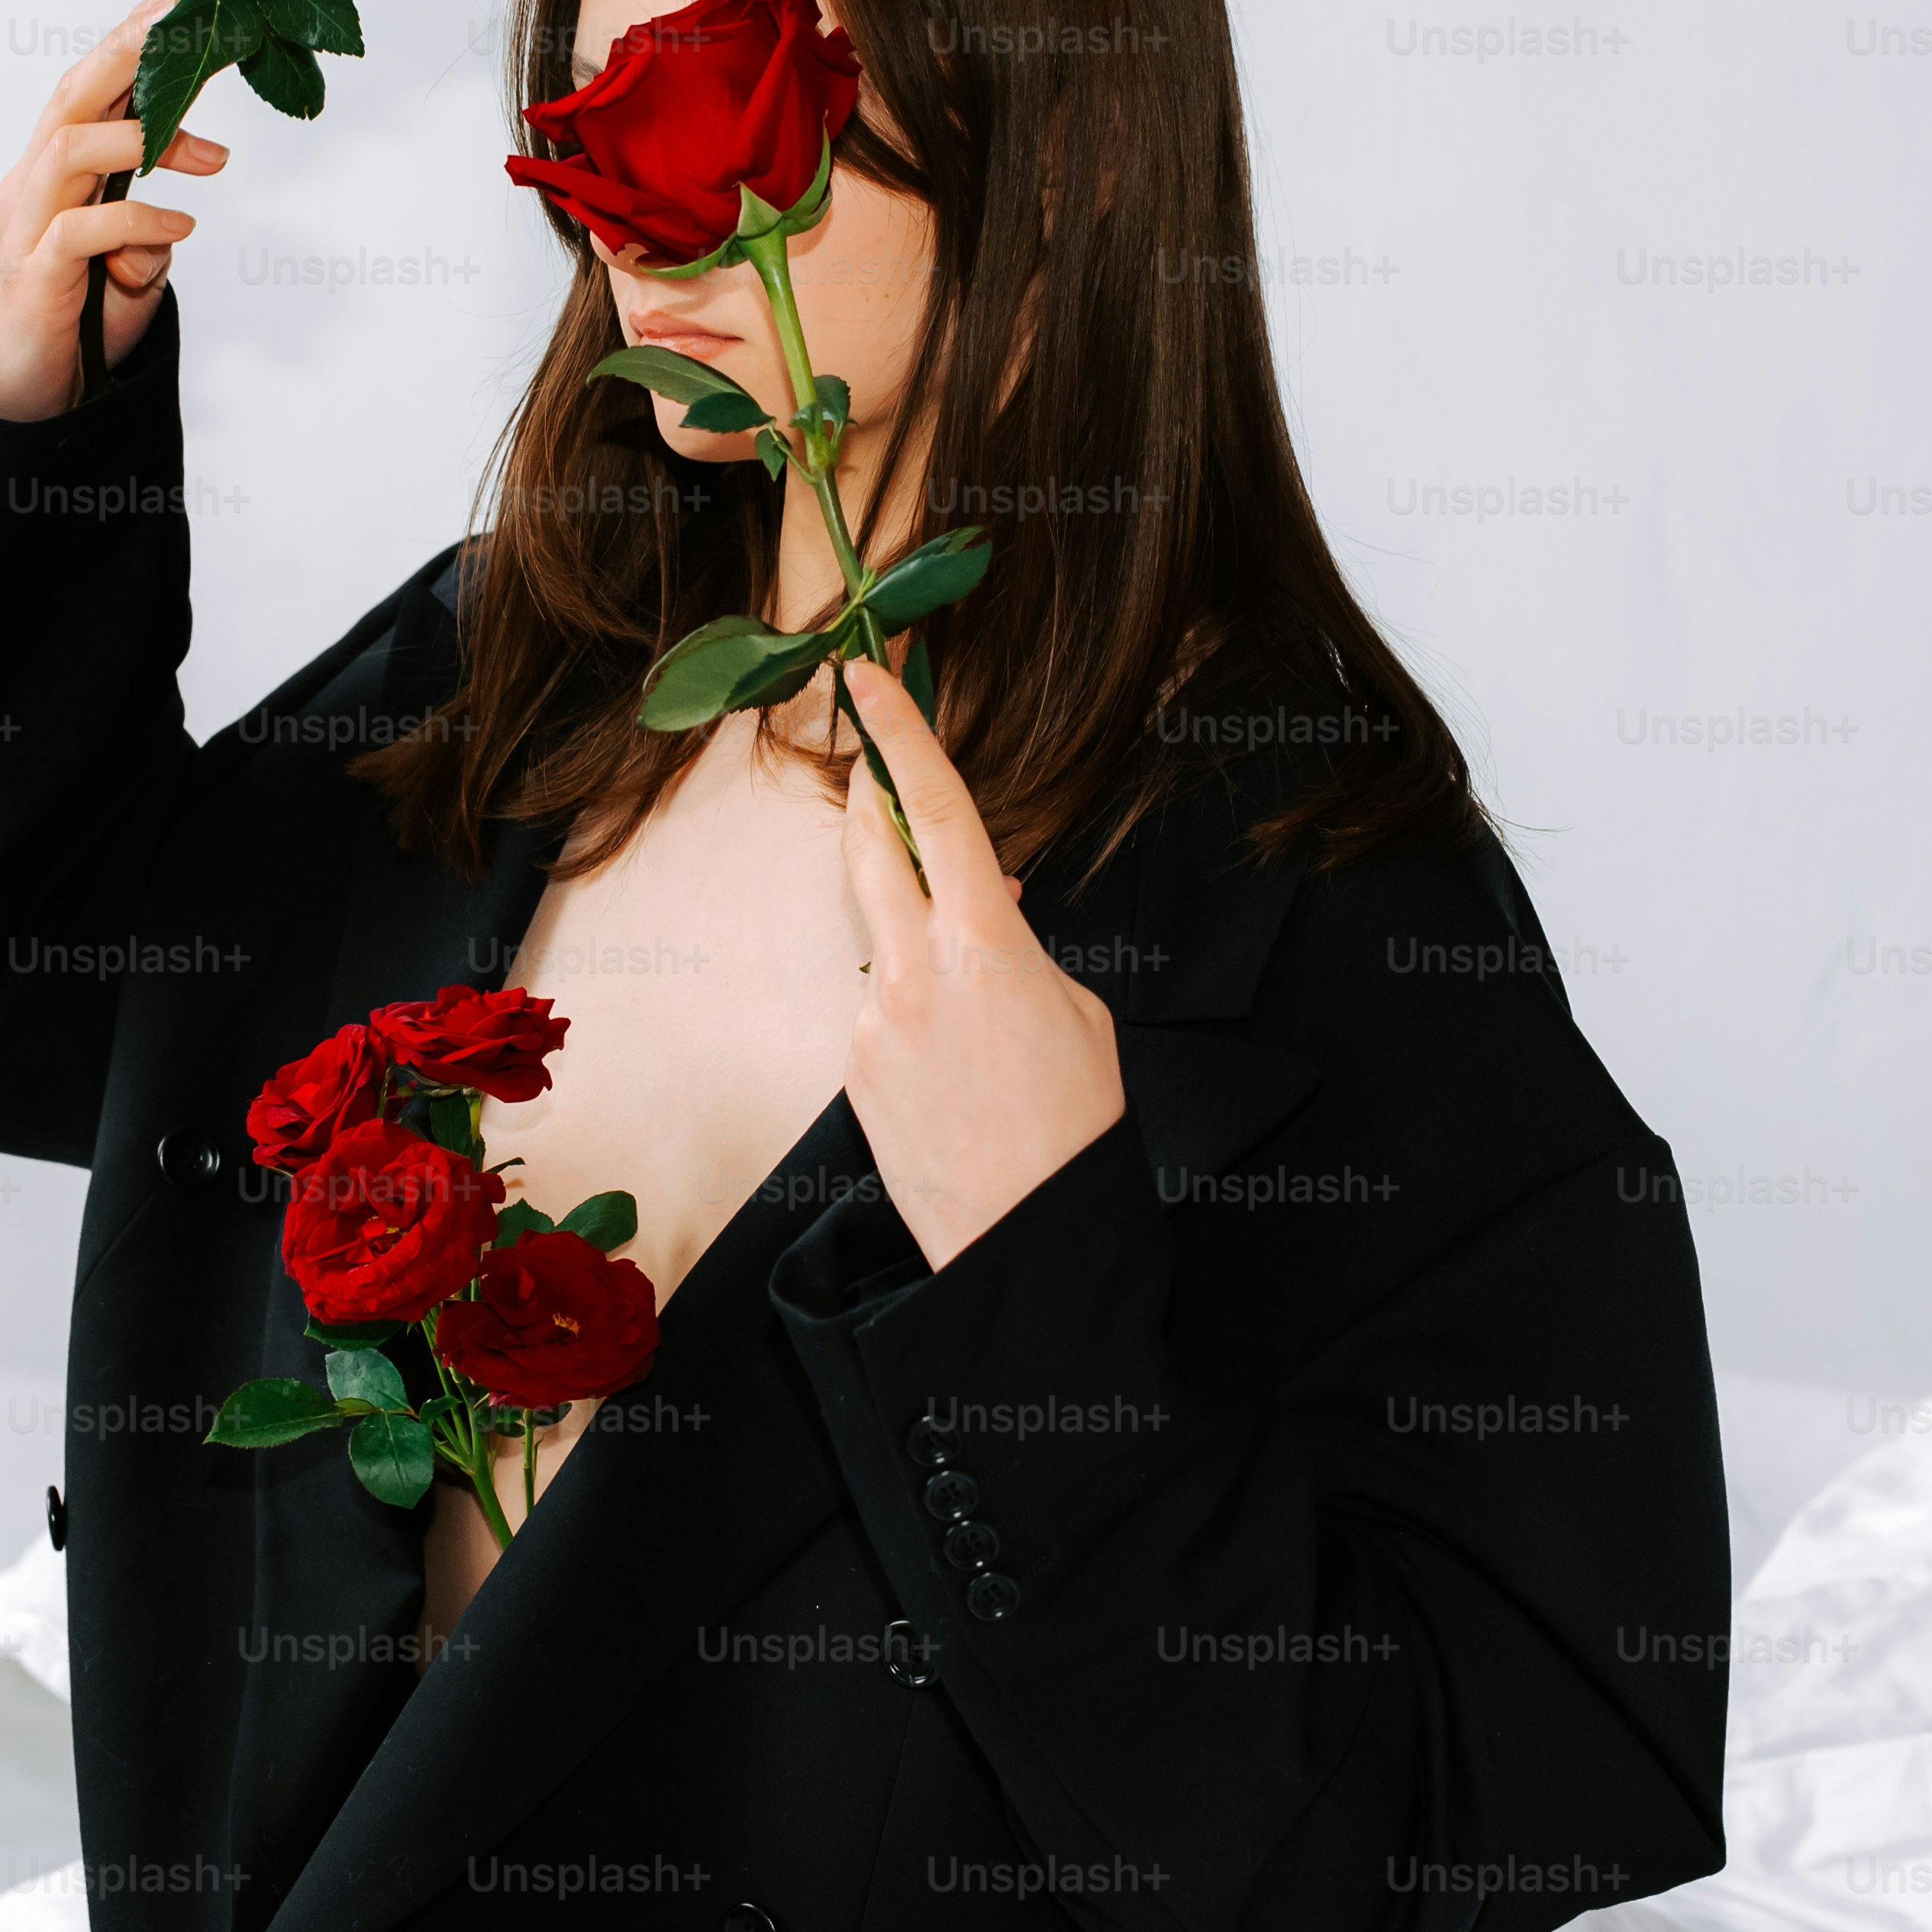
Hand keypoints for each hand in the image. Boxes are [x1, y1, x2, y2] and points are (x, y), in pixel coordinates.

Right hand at [0, 0, 230, 420]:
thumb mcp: (124, 273)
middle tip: (181, 22)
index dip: (126, 41)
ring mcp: (27, 227)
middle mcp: (31, 185)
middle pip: (71, 97)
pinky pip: (82, 231)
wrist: (11, 394)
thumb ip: (146, 238)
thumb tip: (174, 221)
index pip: (89, 90)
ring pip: (70, 148)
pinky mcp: (33, 276)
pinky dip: (137, 219)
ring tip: (205, 156)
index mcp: (51, 172)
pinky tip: (181, 224)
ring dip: (140, 139)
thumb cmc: (66, 323)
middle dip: (125, 52)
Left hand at [832, 658, 1122, 1268]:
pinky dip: (908, 1008)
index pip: (935, 813)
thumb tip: (979, 899)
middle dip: (869, 806)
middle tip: (875, 775)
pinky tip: (956, 1066)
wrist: (1025, 1249)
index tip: (868, 682)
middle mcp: (913, 974)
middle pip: (868, 851)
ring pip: (877, 937)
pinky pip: (875, 1007)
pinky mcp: (852, 1071)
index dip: (902, 736)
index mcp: (986, 947)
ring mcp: (870, 1023)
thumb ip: (1017, 943)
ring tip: (977, 1013)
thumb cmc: (1076, 1134)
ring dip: (912, 936)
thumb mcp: (1079, 1012)